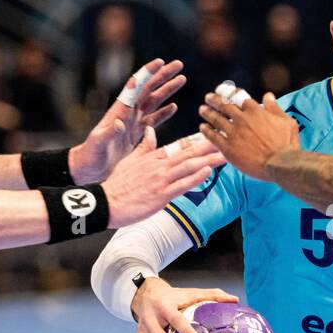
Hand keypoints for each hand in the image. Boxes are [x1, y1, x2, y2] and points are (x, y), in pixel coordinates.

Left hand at [70, 59, 186, 182]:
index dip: (148, 74)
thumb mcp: (98, 143)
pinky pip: (154, 120)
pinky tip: (174, 106)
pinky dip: (164, 112)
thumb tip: (120, 122)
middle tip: (179, 64)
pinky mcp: (136, 134)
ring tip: (181, 79)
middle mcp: (128, 113)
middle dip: (163, 76)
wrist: (89, 168)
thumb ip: (110, 132)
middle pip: (149, 89)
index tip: (160, 62)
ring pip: (154, 101)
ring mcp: (133, 122)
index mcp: (120, 111)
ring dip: (167, 90)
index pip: (136, 87)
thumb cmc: (90, 154)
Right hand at [101, 128, 224, 227]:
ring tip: (224, 156)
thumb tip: (150, 130)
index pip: (179, 147)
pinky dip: (195, 178)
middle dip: (208, 147)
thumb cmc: (118, 183)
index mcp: (153, 157)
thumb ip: (144, 146)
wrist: (106, 202)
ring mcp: (161, 180)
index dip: (197, 142)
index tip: (212, 136)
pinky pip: (181, 185)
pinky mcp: (161, 195)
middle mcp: (159, 166)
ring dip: (208, 161)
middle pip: (188, 154)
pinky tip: (207, 172)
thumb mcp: (130, 159)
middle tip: (225, 141)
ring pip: (188, 167)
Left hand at [198, 90, 300, 181]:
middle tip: (208, 97)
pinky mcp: (228, 149)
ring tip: (202, 110)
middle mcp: (242, 119)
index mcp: (255, 111)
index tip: (222, 90)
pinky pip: (213, 137)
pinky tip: (203, 128)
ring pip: (216, 119)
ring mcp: (234, 133)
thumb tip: (268, 96)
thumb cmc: (287, 144)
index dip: (229, 91)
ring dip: (207, 113)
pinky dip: (207, 131)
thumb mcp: (287, 122)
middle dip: (214, 99)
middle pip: (223, 105)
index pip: (238, 96)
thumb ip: (275, 108)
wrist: (281, 164)